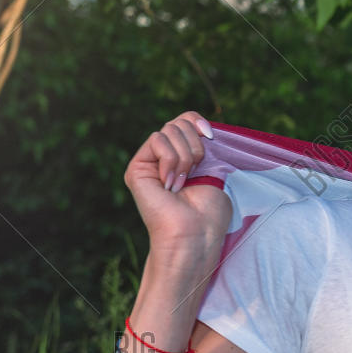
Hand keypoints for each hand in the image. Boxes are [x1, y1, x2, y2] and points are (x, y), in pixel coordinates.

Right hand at [124, 111, 229, 253]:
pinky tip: (170, 183)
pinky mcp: (136, 169)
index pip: (185, 119)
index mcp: (182, 156)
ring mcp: (149, 163)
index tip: (212, 137)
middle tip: (196, 171)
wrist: (196, 232)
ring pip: (168, 130)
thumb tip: (203, 124)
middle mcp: (163, 158)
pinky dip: (171, 159)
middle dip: (196, 144)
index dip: (198, 121)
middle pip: (178, 122)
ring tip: (184, 181)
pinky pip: (157, 141)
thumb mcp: (215, 169)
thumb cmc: (210, 210)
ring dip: (186, 155)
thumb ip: (204, 144)